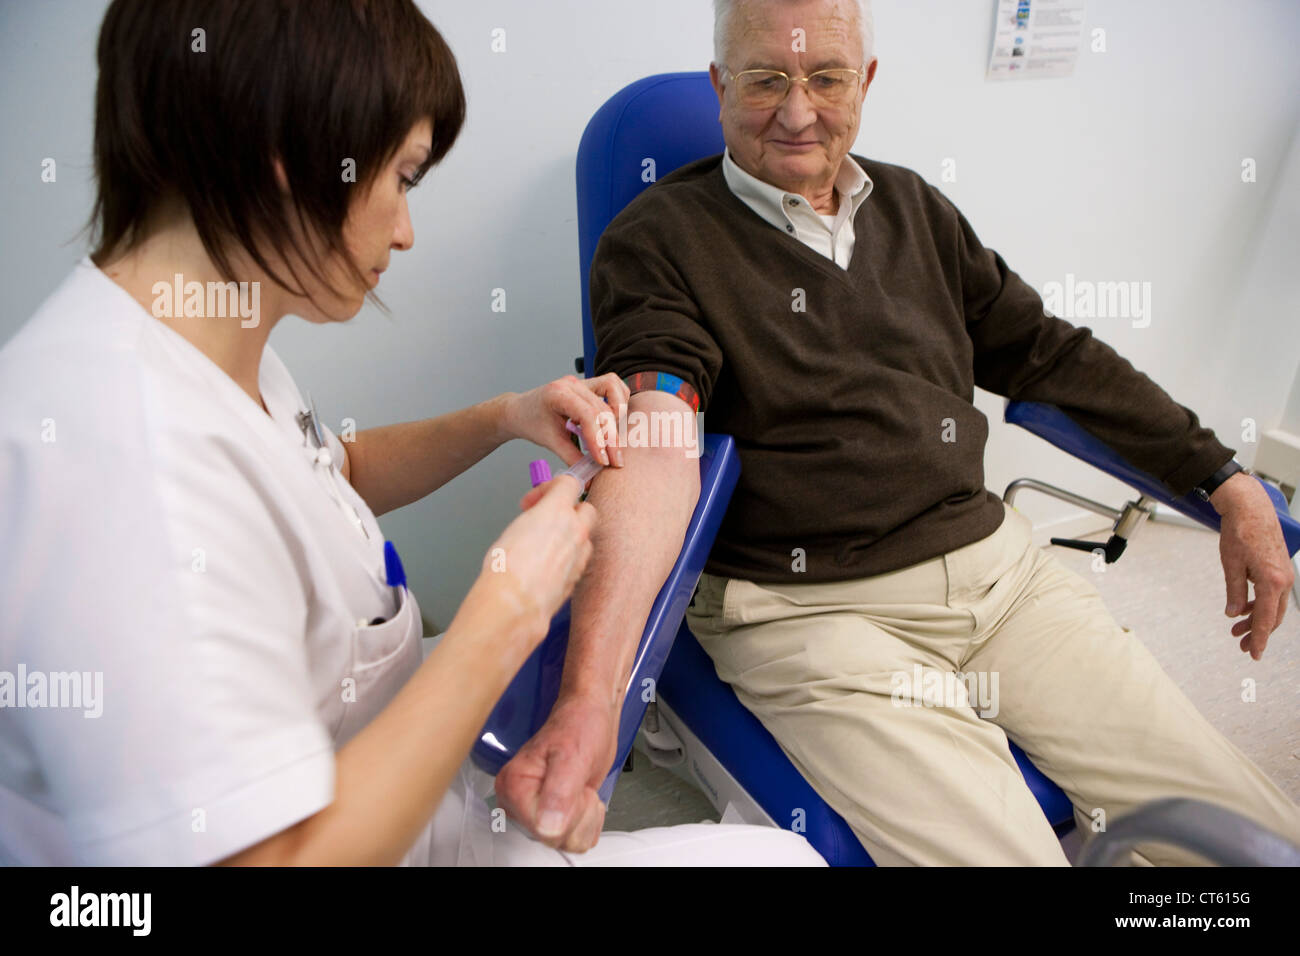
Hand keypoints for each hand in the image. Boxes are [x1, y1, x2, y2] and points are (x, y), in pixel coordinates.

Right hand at [482, 475, 595, 637]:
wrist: (514, 601)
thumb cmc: (506, 566)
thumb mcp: (513, 529)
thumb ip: (533, 519)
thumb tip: (535, 522)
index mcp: (557, 511)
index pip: (569, 483)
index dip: (551, 487)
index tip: (537, 498)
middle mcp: (575, 530)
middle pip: (586, 509)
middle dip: (570, 510)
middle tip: (548, 519)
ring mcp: (580, 554)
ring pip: (585, 536)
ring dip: (571, 535)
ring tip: (546, 544)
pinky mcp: (578, 576)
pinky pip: (579, 559)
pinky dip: (569, 558)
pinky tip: (549, 565)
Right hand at [494, 694, 618, 851]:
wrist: (591, 715)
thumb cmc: (580, 724)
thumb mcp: (573, 756)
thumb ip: (560, 793)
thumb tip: (547, 827)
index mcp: (512, 787)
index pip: (543, 831)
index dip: (569, 813)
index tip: (572, 785)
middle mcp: (517, 801)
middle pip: (555, 839)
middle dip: (579, 814)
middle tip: (577, 782)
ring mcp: (534, 809)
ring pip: (568, 841)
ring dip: (586, 816)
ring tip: (579, 786)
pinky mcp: (550, 814)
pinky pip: (576, 838)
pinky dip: (589, 819)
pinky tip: (582, 795)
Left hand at [501, 374, 628, 467]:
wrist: (520, 411)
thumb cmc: (531, 422)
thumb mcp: (550, 442)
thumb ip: (572, 458)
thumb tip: (592, 477)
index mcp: (558, 394)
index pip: (588, 415)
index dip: (599, 440)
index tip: (603, 461)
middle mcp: (572, 384)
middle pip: (603, 409)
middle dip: (611, 438)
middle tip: (615, 460)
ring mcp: (582, 381)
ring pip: (614, 391)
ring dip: (618, 416)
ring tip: (614, 439)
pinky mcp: (589, 384)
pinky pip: (614, 386)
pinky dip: (619, 402)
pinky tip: (614, 422)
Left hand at [1210, 472, 1294, 659]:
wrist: (1250, 508)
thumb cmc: (1240, 532)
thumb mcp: (1231, 565)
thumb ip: (1234, 592)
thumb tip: (1234, 614)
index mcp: (1273, 582)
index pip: (1267, 620)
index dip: (1260, 639)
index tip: (1254, 654)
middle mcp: (1284, 580)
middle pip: (1273, 616)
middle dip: (1258, 633)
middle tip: (1241, 645)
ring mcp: (1284, 574)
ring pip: (1273, 606)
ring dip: (1257, 619)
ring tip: (1237, 629)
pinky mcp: (1280, 568)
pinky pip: (1272, 593)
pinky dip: (1260, 604)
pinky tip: (1245, 609)